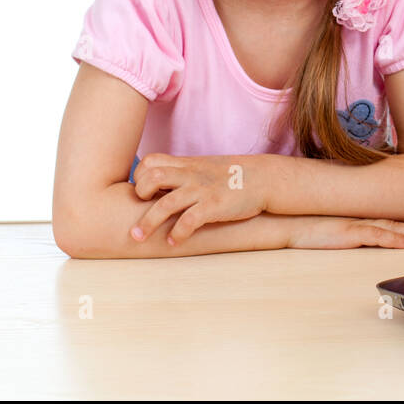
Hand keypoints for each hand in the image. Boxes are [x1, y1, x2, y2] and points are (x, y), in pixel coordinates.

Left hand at [130, 154, 267, 246]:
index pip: (151, 161)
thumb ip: (185, 174)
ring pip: (165, 204)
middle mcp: (191, 176)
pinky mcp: (214, 206)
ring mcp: (202, 191)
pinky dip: (177, 233)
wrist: (265, 178)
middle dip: (139, 194)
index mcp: (187, 165)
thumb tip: (163, 187)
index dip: (140, 176)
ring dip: (148, 223)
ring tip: (138, 237)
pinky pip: (189, 221)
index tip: (143, 192)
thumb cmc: (234, 176)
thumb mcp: (206, 167)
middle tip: (139, 208)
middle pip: (151, 178)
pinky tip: (174, 242)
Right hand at [289, 216, 403, 249]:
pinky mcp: (348, 232)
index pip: (393, 217)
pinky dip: (395, 239)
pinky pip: (376, 236)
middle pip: (400, 221)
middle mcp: (363, 217)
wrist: (285, 219)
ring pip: (394, 227)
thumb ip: (348, 226)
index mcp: (361, 215)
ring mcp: (357, 223)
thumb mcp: (332, 224)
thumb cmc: (307, 223)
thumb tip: (359, 230)